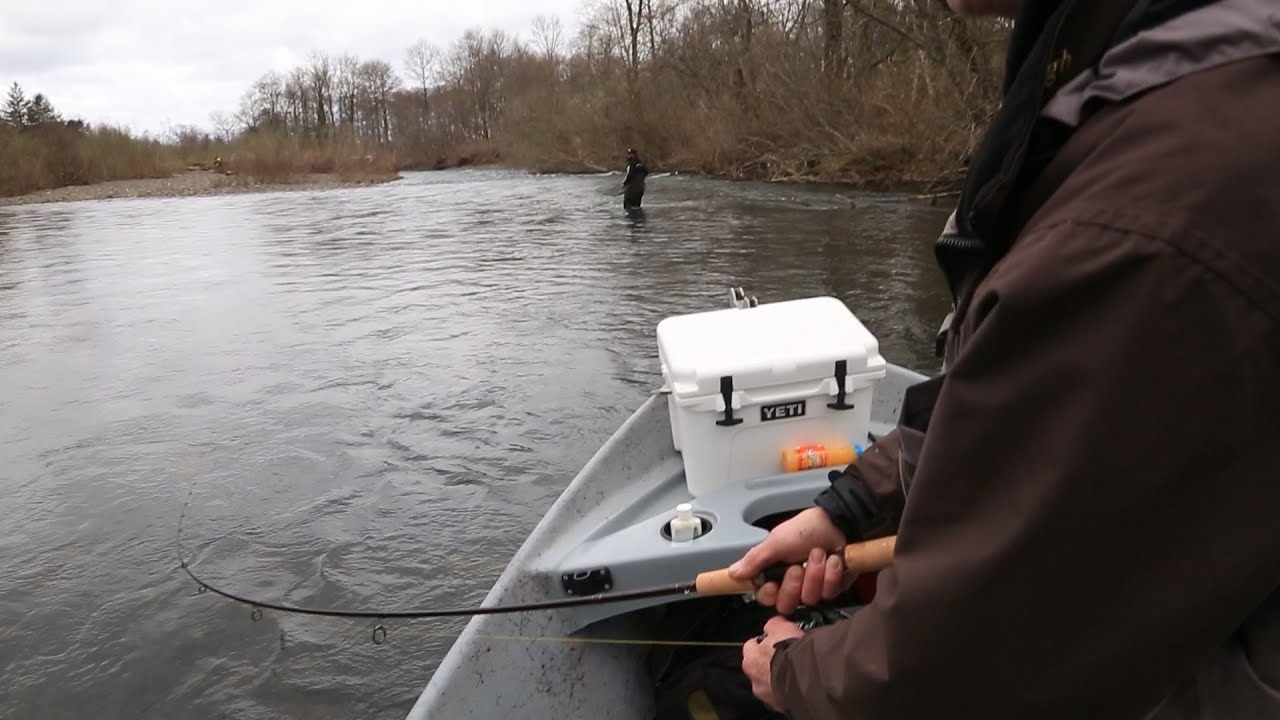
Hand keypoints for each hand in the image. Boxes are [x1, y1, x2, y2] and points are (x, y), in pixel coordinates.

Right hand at [728, 507, 850, 613]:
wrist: (838, 522)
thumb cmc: (805, 529)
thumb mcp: (776, 542)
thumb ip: (755, 559)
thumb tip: (732, 573)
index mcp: (776, 573)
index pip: (767, 598)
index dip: (770, 594)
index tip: (773, 583)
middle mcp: (794, 584)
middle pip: (787, 604)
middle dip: (793, 585)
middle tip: (797, 566)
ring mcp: (815, 587)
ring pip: (810, 599)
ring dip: (814, 574)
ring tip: (818, 554)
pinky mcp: (834, 587)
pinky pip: (830, 592)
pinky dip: (831, 574)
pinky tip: (834, 559)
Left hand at [742, 616, 804, 710]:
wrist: (807, 676)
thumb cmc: (790, 652)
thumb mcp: (780, 626)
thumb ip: (773, 625)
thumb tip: (775, 623)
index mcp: (750, 660)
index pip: (751, 647)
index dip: (764, 641)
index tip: (775, 639)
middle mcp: (755, 680)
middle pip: (761, 666)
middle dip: (772, 661)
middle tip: (787, 654)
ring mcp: (768, 695)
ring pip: (772, 681)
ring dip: (781, 675)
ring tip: (796, 667)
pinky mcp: (782, 704)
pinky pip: (784, 692)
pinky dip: (790, 686)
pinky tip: (800, 678)